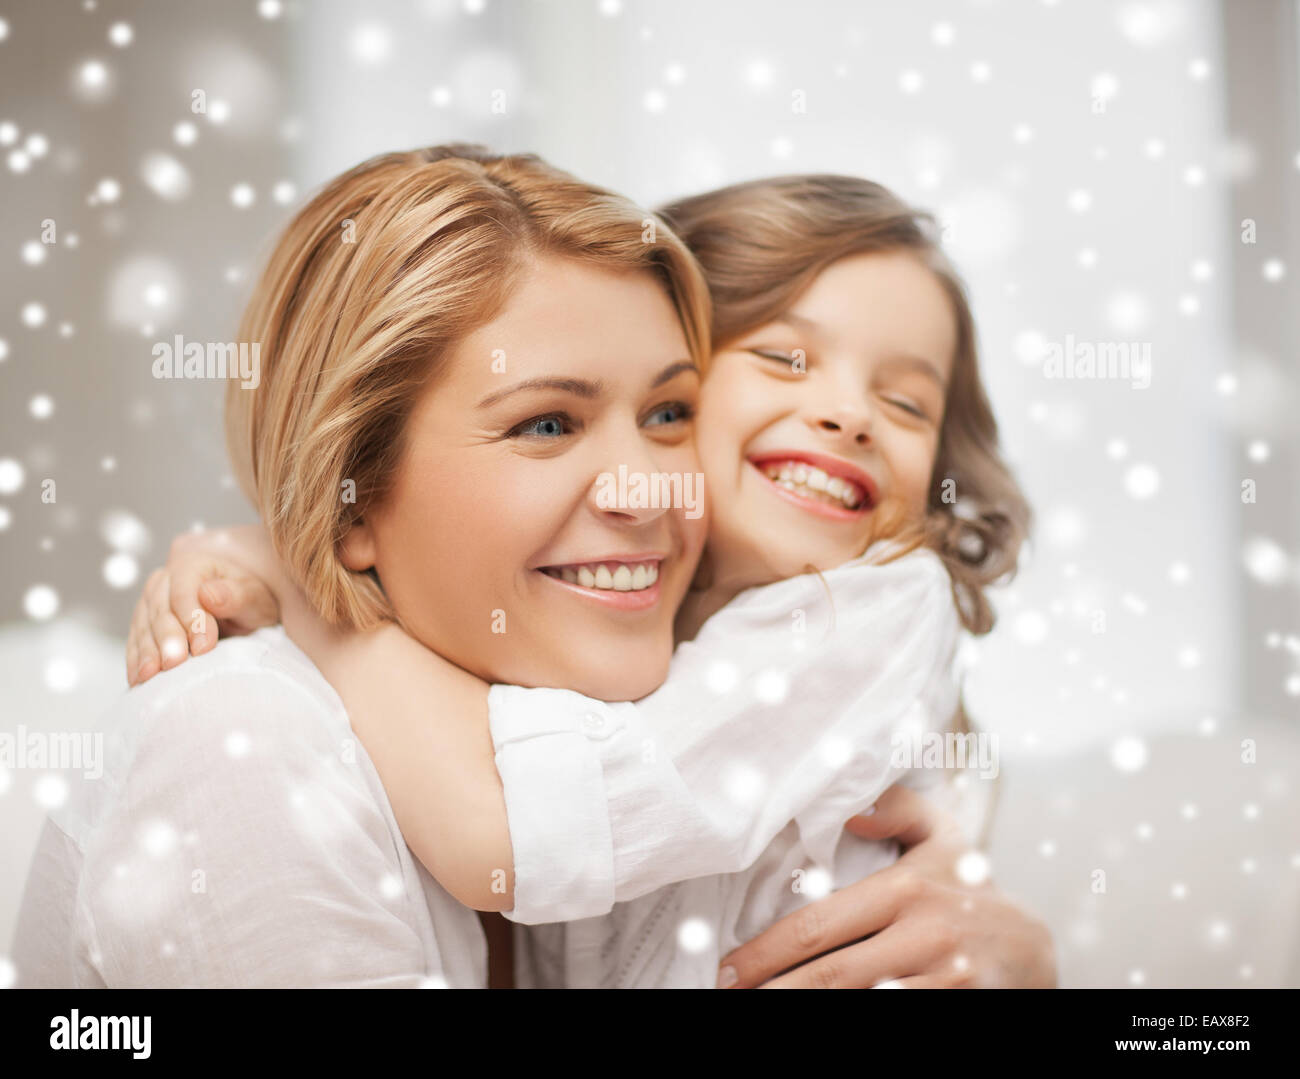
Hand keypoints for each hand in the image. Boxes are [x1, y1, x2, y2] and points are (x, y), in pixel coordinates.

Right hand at [125, 528, 280, 686]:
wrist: (241, 610)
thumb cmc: (251, 601)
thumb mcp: (255, 597)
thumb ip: (236, 595)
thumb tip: (209, 594)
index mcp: (192, 566)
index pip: (185, 594)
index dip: (192, 621)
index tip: (203, 647)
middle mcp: (164, 581)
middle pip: (160, 611)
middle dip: (167, 639)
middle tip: (173, 663)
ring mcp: (150, 602)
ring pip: (143, 627)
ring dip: (146, 653)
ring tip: (149, 676)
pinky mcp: (143, 624)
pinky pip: (135, 641)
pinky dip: (136, 661)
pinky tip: (137, 679)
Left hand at [717, 784, 1056, 988]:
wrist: (1034, 950)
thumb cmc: (969, 890)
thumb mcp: (941, 836)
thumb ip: (896, 808)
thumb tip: (849, 802)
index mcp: (904, 889)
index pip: (816, 927)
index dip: (763, 954)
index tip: (727, 970)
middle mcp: (924, 935)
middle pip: (829, 978)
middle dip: (772, 993)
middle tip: (729, 999)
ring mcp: (944, 980)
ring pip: (857, 1006)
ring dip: (802, 1011)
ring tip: (761, 1012)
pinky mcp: (961, 1009)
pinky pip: (893, 1020)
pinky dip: (856, 1022)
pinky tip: (815, 1024)